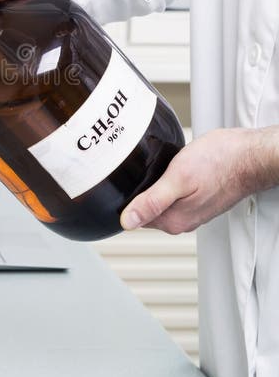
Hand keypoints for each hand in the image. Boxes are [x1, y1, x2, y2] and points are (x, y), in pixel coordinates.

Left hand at [120, 127, 278, 233]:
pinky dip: (170, 183)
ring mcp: (193, 211)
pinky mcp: (200, 200)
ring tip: (162, 169)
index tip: (127, 181)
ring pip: (161, 201)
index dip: (128, 198)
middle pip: (147, 209)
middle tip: (145, 170)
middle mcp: (183, 220)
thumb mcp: (178, 177)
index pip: (135, 216)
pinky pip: (175, 195)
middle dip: (142, 192)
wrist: (249, 155)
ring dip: (157, 187)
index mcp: (174, 220)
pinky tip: (175, 171)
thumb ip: (152, 201)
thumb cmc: (220, 162)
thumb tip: (127, 221)